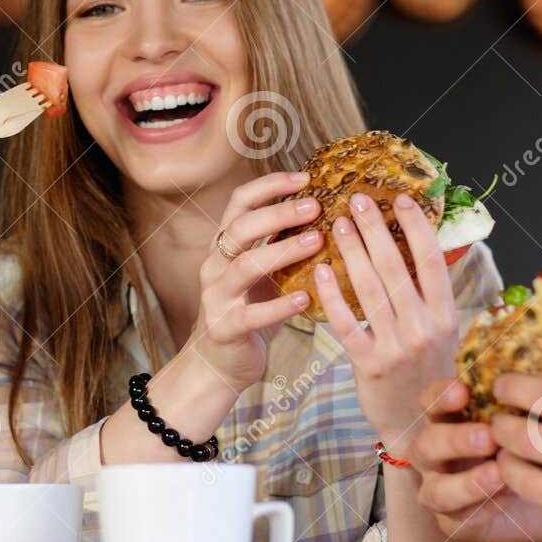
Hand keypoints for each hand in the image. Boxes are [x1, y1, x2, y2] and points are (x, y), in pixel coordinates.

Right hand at [185, 170, 321, 393]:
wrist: (219, 364)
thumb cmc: (250, 312)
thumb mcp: (264, 274)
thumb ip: (282, 245)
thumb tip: (326, 213)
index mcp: (225, 247)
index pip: (239, 202)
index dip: (269, 185)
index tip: (304, 177)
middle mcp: (215, 266)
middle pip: (240, 228)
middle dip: (279, 213)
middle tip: (316, 206)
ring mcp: (216, 297)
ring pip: (245, 266)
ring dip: (282, 251)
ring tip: (317, 242)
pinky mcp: (224, 329)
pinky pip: (251, 315)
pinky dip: (279, 306)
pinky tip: (306, 298)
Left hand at [313, 190, 456, 450]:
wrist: (418, 429)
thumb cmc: (428, 375)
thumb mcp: (444, 335)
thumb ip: (433, 297)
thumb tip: (425, 247)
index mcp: (446, 316)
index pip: (433, 262)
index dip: (417, 227)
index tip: (402, 199)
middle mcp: (424, 328)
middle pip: (397, 268)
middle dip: (376, 229)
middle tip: (357, 198)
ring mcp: (396, 346)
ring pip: (370, 289)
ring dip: (353, 252)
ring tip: (338, 223)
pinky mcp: (368, 363)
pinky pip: (347, 322)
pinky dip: (332, 295)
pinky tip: (319, 270)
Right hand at [412, 378, 541, 541]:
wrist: (540, 495)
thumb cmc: (529, 445)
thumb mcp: (528, 420)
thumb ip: (526, 401)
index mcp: (446, 421)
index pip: (429, 402)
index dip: (440, 396)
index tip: (463, 390)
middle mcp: (434, 455)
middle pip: (426, 444)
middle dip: (454, 439)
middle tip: (489, 436)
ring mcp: (439, 490)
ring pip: (436, 490)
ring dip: (466, 482)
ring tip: (499, 473)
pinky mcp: (452, 522)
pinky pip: (459, 518)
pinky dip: (483, 508)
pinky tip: (508, 497)